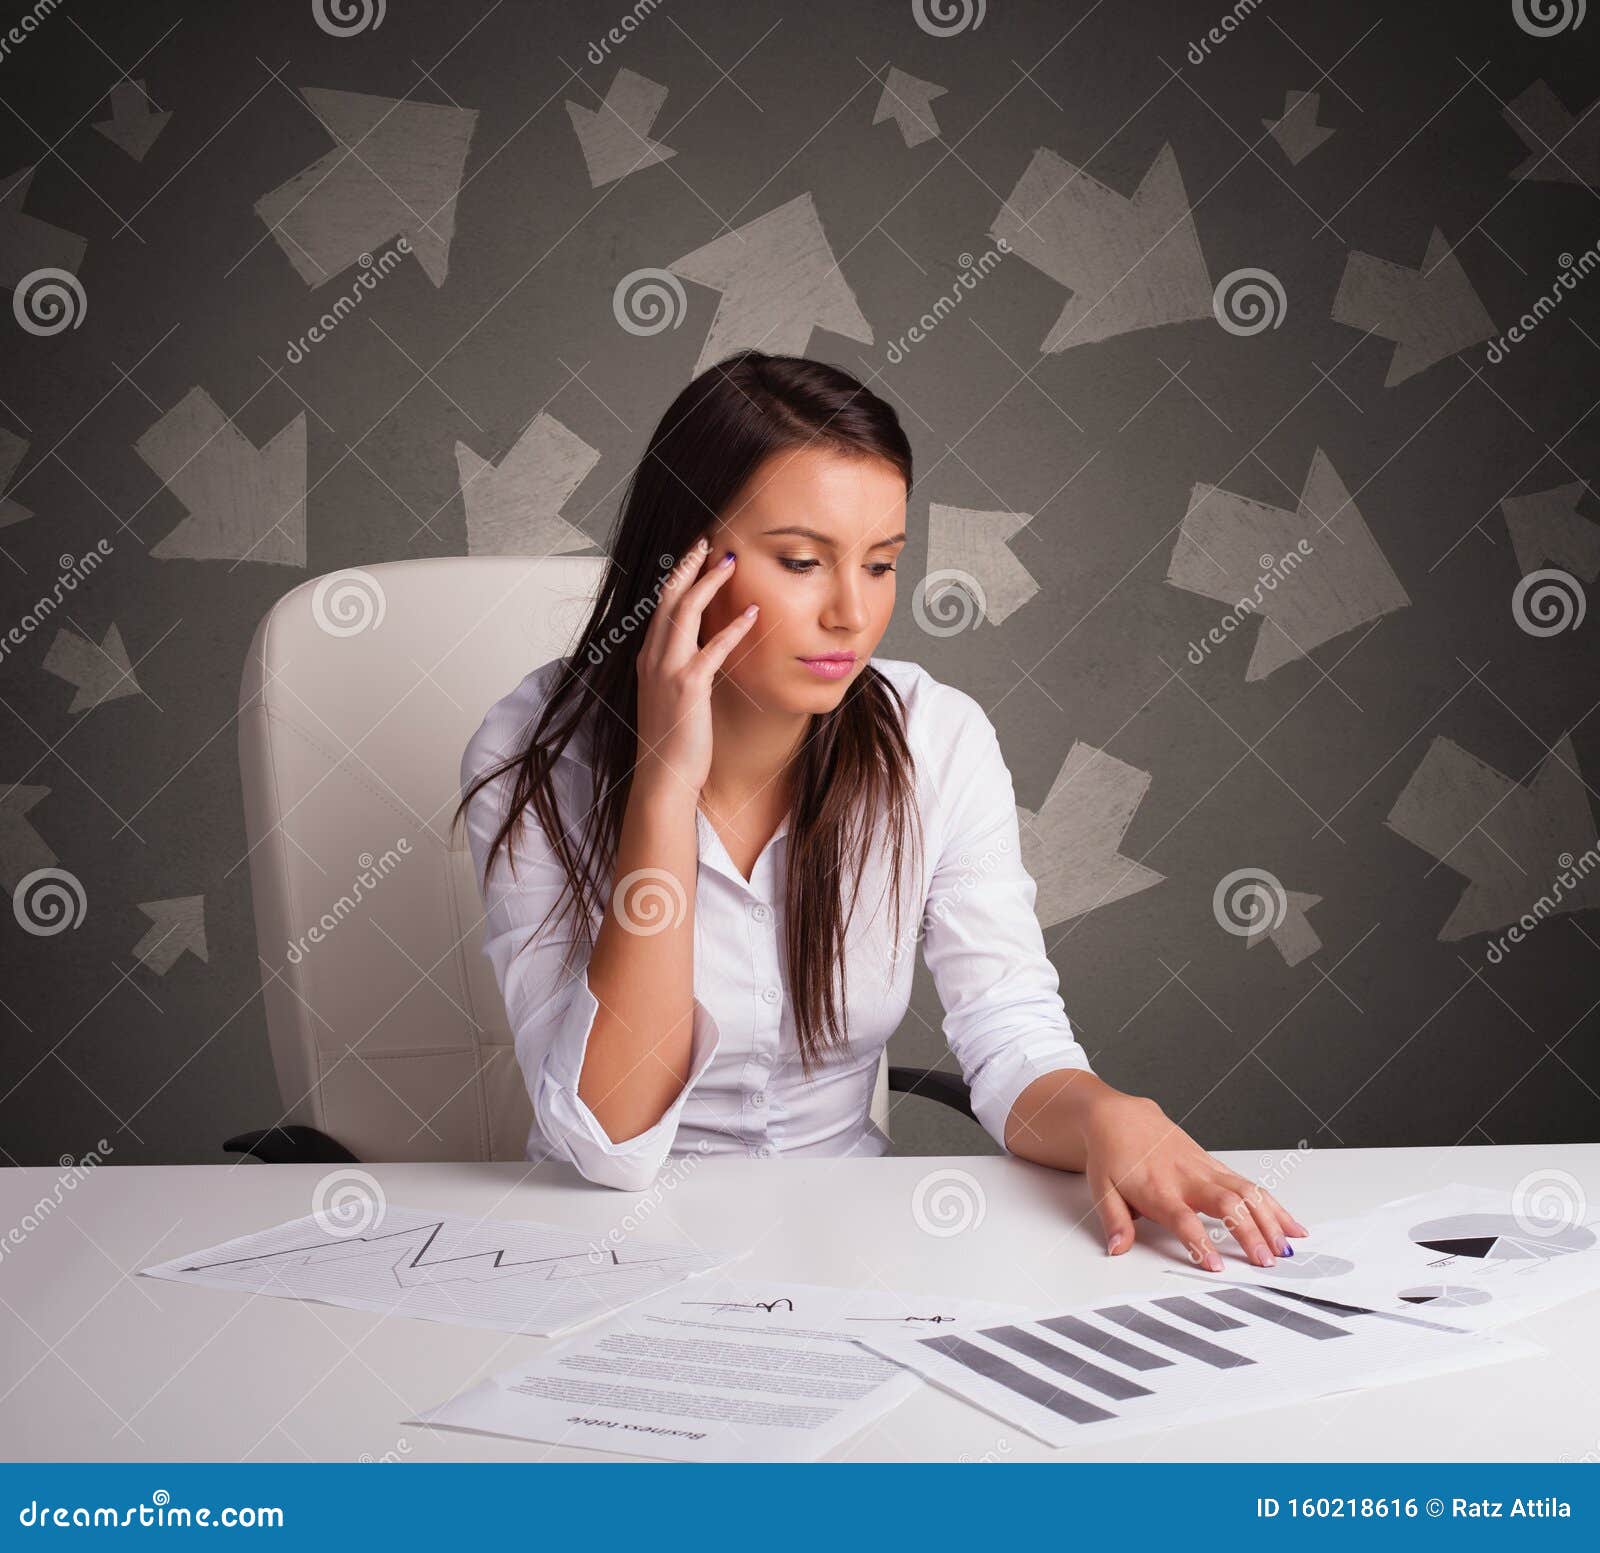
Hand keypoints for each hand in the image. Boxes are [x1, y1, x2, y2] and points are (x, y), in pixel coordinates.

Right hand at [633, 535, 757, 799]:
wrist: (662, 775)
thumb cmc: (673, 741)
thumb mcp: (672, 697)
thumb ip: (683, 671)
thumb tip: (703, 655)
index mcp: (649, 658)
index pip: (661, 606)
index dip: (677, 576)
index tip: (694, 554)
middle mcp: (653, 658)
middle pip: (668, 598)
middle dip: (688, 565)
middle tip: (708, 541)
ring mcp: (667, 671)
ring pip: (684, 612)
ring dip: (708, 583)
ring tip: (728, 562)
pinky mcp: (687, 687)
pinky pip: (712, 649)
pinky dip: (733, 628)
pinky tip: (752, 614)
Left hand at [1085, 1094, 1308, 1269]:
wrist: (1119, 1116)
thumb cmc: (1112, 1153)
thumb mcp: (1100, 1187)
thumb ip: (1114, 1220)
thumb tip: (1117, 1248)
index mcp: (1158, 1188)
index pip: (1183, 1219)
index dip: (1199, 1242)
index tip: (1215, 1265)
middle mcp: (1186, 1178)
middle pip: (1226, 1203)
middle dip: (1249, 1232)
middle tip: (1266, 1261)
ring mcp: (1205, 1169)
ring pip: (1246, 1191)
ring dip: (1270, 1219)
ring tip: (1287, 1247)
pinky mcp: (1216, 1165)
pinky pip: (1250, 1185)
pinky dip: (1274, 1205)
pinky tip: (1291, 1225)